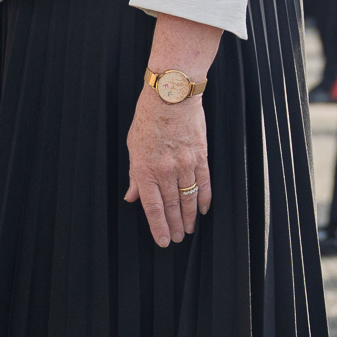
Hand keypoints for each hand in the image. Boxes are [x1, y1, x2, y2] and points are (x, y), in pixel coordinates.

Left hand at [125, 89, 211, 246]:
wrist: (172, 95)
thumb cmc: (148, 117)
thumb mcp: (133, 145)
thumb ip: (135, 175)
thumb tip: (132, 196)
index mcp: (145, 169)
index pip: (152, 207)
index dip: (158, 227)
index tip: (162, 241)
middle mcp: (165, 170)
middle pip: (172, 206)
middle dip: (174, 226)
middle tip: (177, 239)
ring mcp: (185, 164)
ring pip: (189, 198)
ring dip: (189, 217)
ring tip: (189, 229)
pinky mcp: (200, 156)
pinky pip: (204, 183)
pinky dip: (204, 199)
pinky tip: (203, 209)